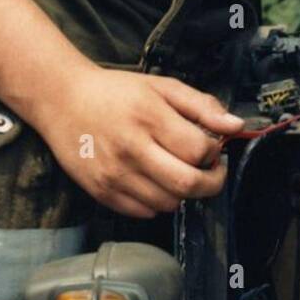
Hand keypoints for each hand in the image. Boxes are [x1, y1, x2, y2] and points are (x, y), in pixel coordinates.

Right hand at [35, 65, 241, 218]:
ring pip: (169, 203)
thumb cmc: (118, 92)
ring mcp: (115, 176)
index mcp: (149, 118)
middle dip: (212, 182)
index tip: (212, 147)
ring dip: (184, 192)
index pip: (198, 151)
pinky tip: (155, 180)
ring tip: (179, 172)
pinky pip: (144, 212)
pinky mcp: (101, 193)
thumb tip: (237, 126)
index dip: (214, 152)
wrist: (63, 101)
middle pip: (188, 184)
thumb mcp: (163, 87)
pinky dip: (158, 201)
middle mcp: (131, 150)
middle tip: (211, 171)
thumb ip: (202, 106)